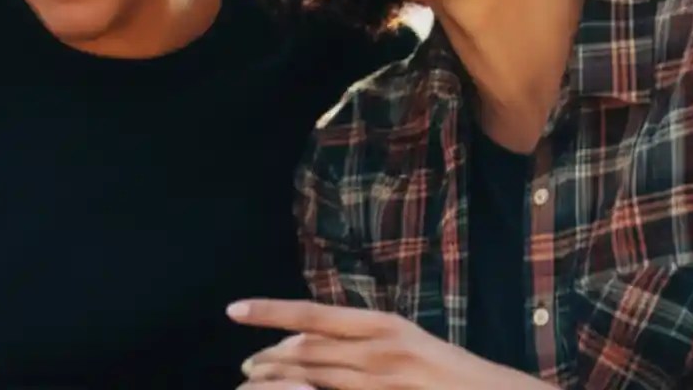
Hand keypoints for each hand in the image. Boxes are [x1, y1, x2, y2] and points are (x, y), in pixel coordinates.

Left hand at [227, 299, 547, 389]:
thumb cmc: (456, 374)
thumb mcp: (411, 343)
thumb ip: (370, 340)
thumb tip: (327, 338)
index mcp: (384, 325)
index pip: (313, 315)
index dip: (270, 311)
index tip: (236, 309)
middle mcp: (378, 350)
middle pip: (307, 351)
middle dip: (269, 358)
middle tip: (245, 366)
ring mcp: (381, 383)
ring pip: (313, 379)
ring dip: (278, 382)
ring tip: (251, 382)